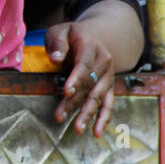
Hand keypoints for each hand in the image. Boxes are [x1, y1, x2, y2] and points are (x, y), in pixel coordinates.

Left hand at [44, 21, 115, 136]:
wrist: (93, 36)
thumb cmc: (70, 36)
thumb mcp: (60, 31)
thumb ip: (57, 43)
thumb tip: (55, 58)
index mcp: (91, 47)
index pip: (84, 65)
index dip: (76, 79)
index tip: (66, 92)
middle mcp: (104, 62)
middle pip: (89, 85)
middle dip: (74, 102)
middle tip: (59, 117)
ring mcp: (108, 76)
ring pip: (98, 97)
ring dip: (88, 114)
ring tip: (77, 129)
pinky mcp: (108, 87)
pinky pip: (109, 104)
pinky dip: (104, 118)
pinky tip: (97, 132)